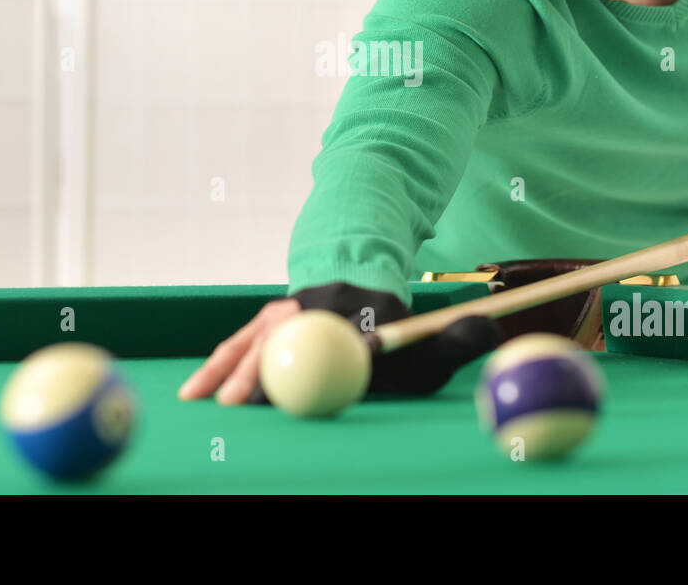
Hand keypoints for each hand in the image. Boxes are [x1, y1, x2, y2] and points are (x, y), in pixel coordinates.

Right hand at [177, 282, 500, 404]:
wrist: (355, 283)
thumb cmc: (390, 330)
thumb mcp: (426, 340)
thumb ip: (454, 339)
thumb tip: (488, 327)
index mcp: (354, 309)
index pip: (340, 335)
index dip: (329, 355)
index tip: (312, 382)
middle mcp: (313, 308)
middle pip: (284, 340)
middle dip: (261, 371)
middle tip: (245, 403)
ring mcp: (284, 313)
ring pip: (254, 340)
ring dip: (229, 370)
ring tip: (206, 399)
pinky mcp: (266, 321)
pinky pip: (240, 343)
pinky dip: (219, 364)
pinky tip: (198, 389)